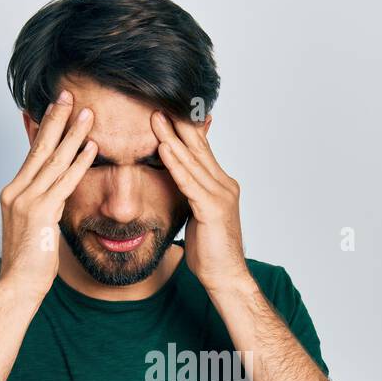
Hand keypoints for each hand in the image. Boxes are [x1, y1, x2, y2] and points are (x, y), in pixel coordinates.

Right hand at [0, 90, 96, 296]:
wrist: (17, 286)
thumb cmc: (29, 263)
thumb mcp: (36, 227)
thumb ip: (45, 206)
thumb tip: (56, 196)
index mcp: (14, 191)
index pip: (32, 153)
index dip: (44, 127)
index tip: (55, 106)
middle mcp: (17, 191)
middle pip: (39, 147)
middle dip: (56, 119)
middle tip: (69, 94)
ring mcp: (26, 200)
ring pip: (53, 160)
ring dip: (73, 134)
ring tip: (88, 113)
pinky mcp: (39, 213)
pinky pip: (64, 182)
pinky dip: (80, 163)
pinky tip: (92, 149)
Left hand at [150, 111, 249, 292]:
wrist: (226, 277)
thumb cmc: (211, 253)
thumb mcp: (198, 217)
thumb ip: (191, 196)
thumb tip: (179, 185)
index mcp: (221, 185)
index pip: (201, 151)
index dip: (184, 130)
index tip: (166, 111)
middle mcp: (224, 185)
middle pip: (197, 148)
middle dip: (177, 125)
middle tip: (157, 103)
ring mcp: (220, 195)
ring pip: (192, 160)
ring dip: (172, 137)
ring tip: (155, 117)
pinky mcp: (212, 209)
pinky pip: (189, 182)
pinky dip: (175, 163)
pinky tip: (163, 148)